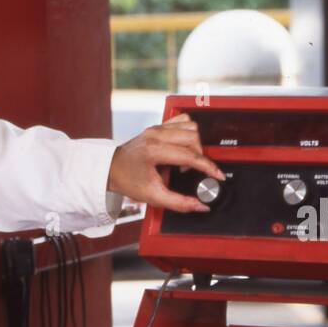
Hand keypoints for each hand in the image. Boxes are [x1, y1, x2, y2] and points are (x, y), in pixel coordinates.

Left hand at [107, 113, 224, 213]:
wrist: (110, 169)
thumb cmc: (128, 181)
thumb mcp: (153, 196)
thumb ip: (179, 203)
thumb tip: (200, 206)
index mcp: (154, 150)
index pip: (190, 155)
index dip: (208, 167)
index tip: (217, 175)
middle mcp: (156, 134)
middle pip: (193, 138)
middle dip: (199, 156)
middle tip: (189, 171)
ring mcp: (157, 127)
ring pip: (191, 126)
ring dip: (195, 143)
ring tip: (185, 159)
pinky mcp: (158, 125)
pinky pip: (183, 121)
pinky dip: (188, 133)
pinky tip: (183, 147)